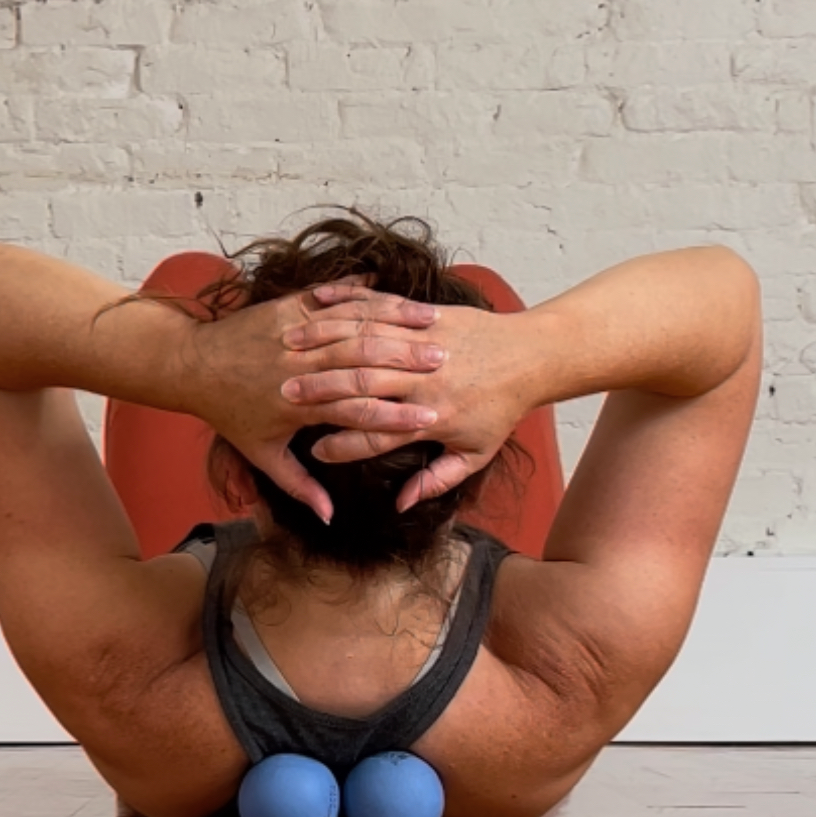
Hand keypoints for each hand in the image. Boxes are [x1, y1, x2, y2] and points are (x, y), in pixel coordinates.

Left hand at [180, 281, 447, 521]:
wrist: (194, 364)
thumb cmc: (230, 414)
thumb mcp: (262, 455)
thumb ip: (298, 486)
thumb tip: (328, 516)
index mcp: (300, 406)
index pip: (359, 412)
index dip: (398, 415)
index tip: (433, 419)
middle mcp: (301, 366)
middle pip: (366, 365)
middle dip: (410, 365)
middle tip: (447, 367)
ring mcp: (296, 332)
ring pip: (357, 328)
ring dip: (397, 331)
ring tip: (433, 335)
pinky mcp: (290, 306)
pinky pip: (337, 299)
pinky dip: (367, 298)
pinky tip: (399, 301)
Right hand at [281, 283, 540, 509]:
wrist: (531, 357)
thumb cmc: (502, 410)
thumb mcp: (475, 454)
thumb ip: (437, 480)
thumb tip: (401, 505)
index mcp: (430, 419)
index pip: (375, 435)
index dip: (342, 445)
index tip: (314, 451)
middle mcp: (423, 383)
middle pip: (360, 389)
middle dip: (319, 393)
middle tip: (283, 397)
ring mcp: (424, 347)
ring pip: (364, 347)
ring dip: (324, 348)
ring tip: (291, 352)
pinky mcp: (429, 318)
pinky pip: (381, 312)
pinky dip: (347, 311)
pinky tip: (317, 311)